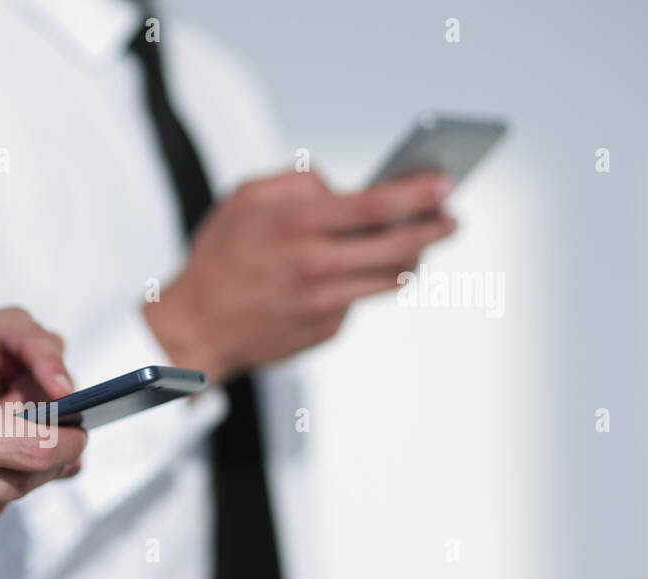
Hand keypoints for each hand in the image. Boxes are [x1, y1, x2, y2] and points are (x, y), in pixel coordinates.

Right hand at [145, 170, 456, 382]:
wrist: (195, 328)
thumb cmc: (219, 259)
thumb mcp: (243, 200)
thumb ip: (297, 181)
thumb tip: (344, 186)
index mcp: (296, 225)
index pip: (376, 205)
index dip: (419, 193)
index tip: (447, 183)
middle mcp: (315, 266)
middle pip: (401, 245)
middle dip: (437, 228)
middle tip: (452, 218)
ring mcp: (325, 303)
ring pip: (393, 277)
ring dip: (414, 257)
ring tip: (419, 243)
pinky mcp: (327, 329)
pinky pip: (361, 299)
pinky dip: (362, 284)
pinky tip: (351, 276)